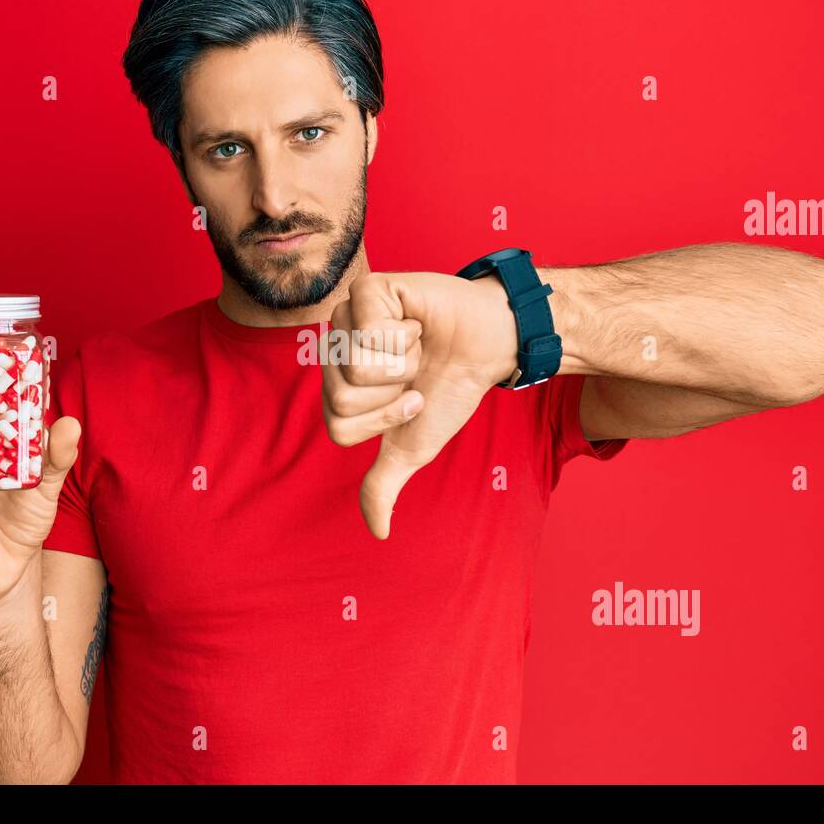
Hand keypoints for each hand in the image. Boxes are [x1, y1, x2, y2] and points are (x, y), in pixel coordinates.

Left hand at [321, 271, 517, 538]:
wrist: (488, 349)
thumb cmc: (448, 390)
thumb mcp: (413, 447)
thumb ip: (384, 485)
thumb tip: (378, 533)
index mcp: (337, 386)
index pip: (337, 425)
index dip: (384, 421)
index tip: (411, 400)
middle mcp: (334, 350)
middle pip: (343, 398)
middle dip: (394, 394)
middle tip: (415, 370)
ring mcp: (347, 317)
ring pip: (356, 367)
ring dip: (404, 363)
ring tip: (417, 346)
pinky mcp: (367, 291)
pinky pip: (372, 331)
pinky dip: (407, 335)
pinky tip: (417, 323)